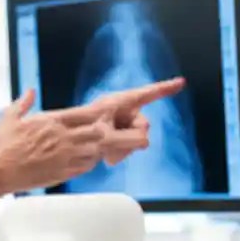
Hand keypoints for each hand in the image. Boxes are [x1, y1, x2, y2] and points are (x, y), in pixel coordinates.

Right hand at [0, 89, 108, 193]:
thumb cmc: (2, 146)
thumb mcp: (10, 118)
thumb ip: (23, 103)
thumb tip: (30, 91)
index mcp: (51, 122)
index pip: (84, 113)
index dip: (96, 112)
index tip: (101, 112)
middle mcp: (62, 138)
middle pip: (96, 131)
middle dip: (100, 130)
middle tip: (98, 131)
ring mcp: (65, 157)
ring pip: (96, 150)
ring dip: (97, 147)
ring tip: (92, 146)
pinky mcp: (63, 173)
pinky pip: (87, 167)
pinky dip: (90, 162)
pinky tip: (85, 160)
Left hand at [49, 78, 185, 165]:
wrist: (59, 147)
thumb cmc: (74, 134)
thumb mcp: (102, 135)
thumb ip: (126, 138)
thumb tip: (145, 141)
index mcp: (115, 104)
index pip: (145, 94)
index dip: (164, 88)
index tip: (180, 82)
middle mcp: (118, 113)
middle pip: (142, 124)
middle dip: (133, 137)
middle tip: (112, 148)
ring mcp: (117, 126)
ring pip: (136, 139)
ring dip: (124, 149)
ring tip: (106, 155)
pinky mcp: (113, 139)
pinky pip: (127, 147)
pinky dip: (119, 153)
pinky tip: (107, 159)